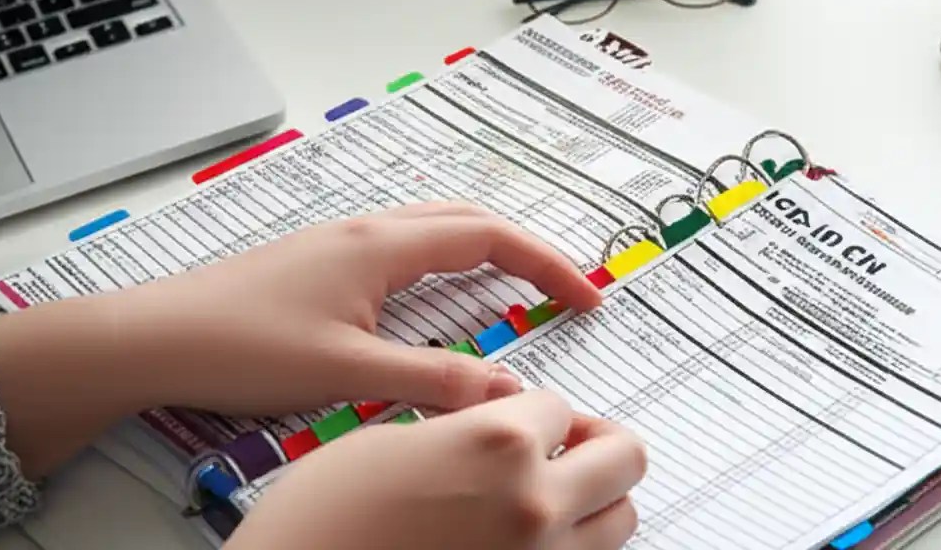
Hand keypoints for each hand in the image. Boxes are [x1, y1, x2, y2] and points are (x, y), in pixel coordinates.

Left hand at [0, 201, 602, 478]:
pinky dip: (445, 260)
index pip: (489, 236)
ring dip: (485, 249)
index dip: (547, 264)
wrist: (155, 339)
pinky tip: (438, 296)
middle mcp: (366, 230)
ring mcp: (340, 242)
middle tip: (565, 289)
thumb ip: (434, 381)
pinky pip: (404, 246)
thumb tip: (506, 393)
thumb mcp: (346, 373)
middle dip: (525, 248)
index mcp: (381, 245)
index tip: (586, 296)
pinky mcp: (321, 261)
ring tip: (519, 286)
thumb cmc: (240, 346)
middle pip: (468, 218)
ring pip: (434, 229)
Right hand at [224, 390, 647, 549]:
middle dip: (596, 442)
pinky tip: (520, 535)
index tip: (517, 419)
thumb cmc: (316, 524)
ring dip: (595, 496)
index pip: (559, 404)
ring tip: (548, 494)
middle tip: (564, 445)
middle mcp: (535, 503)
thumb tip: (489, 425)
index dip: (532, 409)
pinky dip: (570, 544)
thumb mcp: (382, 442)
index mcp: (497, 444)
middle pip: (625, 456)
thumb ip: (458, 426)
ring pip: (621, 517)